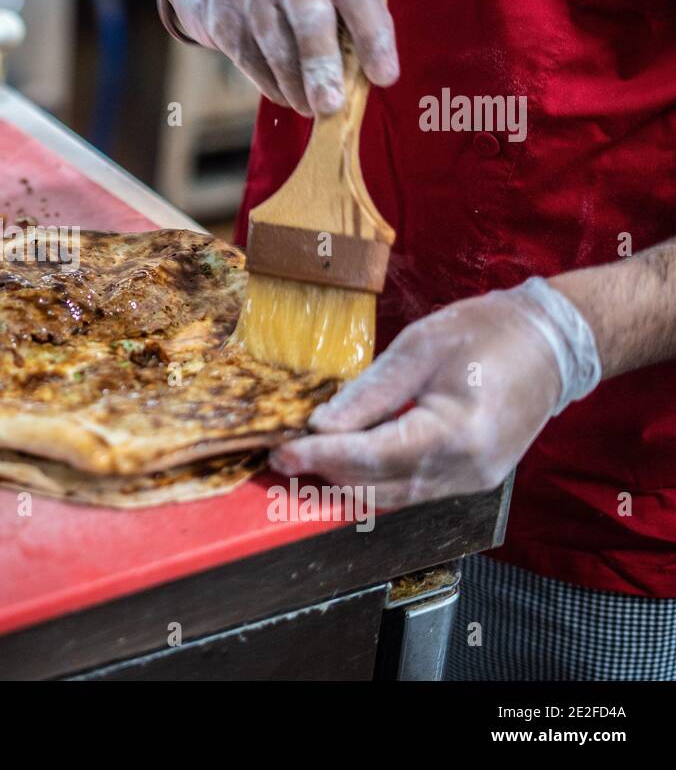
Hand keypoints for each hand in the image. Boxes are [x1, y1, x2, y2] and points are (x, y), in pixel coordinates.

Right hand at [151, 0, 398, 116]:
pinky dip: (276, 86)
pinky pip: (252, 63)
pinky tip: (290, 94)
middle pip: (306, 16)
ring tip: (316, 107)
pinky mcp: (222, 21)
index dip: (372, 33)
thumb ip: (346, 2)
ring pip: (276, 49)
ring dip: (299, 87)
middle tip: (333, 104)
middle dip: (322, 65)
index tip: (385, 76)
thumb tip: (366, 69)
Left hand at [269, 279, 601, 507]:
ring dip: (345, 482)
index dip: (320, 457)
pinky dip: (374, 480)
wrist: (552, 343)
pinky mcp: (470, 480)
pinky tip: (344, 463)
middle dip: (324, 473)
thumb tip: (322, 425)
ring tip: (303, 462)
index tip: (281, 451)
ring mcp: (471, 482)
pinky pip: (410, 490)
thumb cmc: (489, 334)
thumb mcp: (420, 348)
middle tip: (279, 457)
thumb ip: (370, 392)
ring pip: (392, 497)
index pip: (371, 457)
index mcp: (456, 434)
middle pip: (377, 486)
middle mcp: (465, 471)